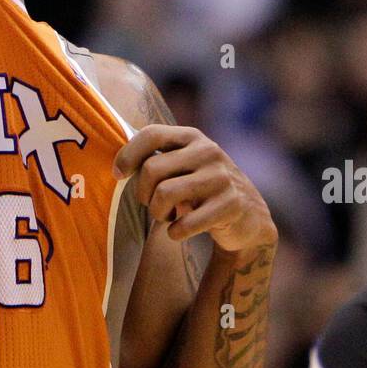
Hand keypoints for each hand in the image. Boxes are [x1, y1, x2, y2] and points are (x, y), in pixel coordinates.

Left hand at [112, 126, 276, 254]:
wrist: (248, 216)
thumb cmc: (202, 191)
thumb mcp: (184, 166)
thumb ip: (157, 159)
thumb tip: (117, 166)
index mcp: (193, 138)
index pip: (152, 134)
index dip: (128, 154)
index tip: (118, 174)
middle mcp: (208, 152)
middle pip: (151, 170)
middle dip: (143, 194)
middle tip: (153, 205)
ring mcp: (221, 177)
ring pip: (164, 195)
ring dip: (157, 214)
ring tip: (167, 217)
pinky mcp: (230, 205)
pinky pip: (184, 224)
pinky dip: (175, 233)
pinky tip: (180, 231)